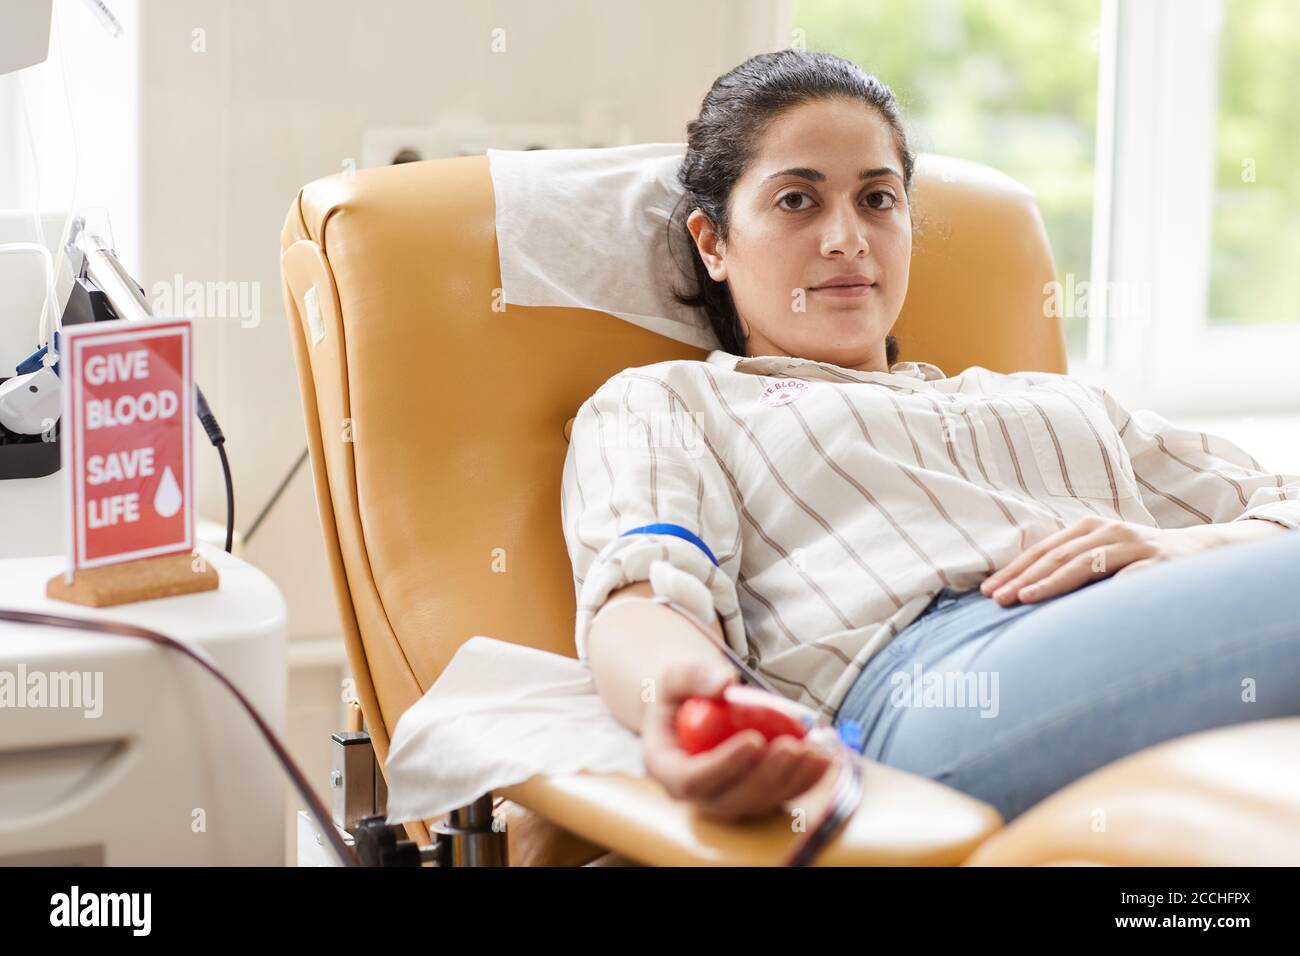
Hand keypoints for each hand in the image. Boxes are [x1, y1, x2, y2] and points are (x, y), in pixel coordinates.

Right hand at [640, 659, 832, 822]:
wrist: (690, 707)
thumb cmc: (679, 693)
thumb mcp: (674, 677)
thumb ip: (693, 677)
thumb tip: (725, 682)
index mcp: (667, 769)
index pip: (693, 780)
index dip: (725, 765)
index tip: (754, 740)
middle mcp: (696, 794)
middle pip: (731, 800)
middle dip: (766, 777)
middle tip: (791, 747)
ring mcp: (726, 799)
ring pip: (760, 803)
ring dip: (791, 781)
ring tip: (814, 752)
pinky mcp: (753, 797)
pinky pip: (780, 797)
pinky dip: (805, 781)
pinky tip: (825, 760)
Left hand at [979, 516, 1223, 605]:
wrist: (1206, 553)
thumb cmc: (1142, 561)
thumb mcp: (1104, 557)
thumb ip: (1071, 568)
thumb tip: (1021, 594)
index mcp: (1090, 529)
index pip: (1042, 551)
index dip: (1013, 570)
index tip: (987, 592)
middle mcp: (1110, 532)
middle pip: (1057, 557)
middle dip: (1022, 578)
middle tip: (995, 599)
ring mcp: (1137, 546)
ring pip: (1085, 564)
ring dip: (1052, 583)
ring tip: (1025, 598)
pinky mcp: (1162, 564)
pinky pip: (1129, 580)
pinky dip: (1104, 592)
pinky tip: (1083, 610)